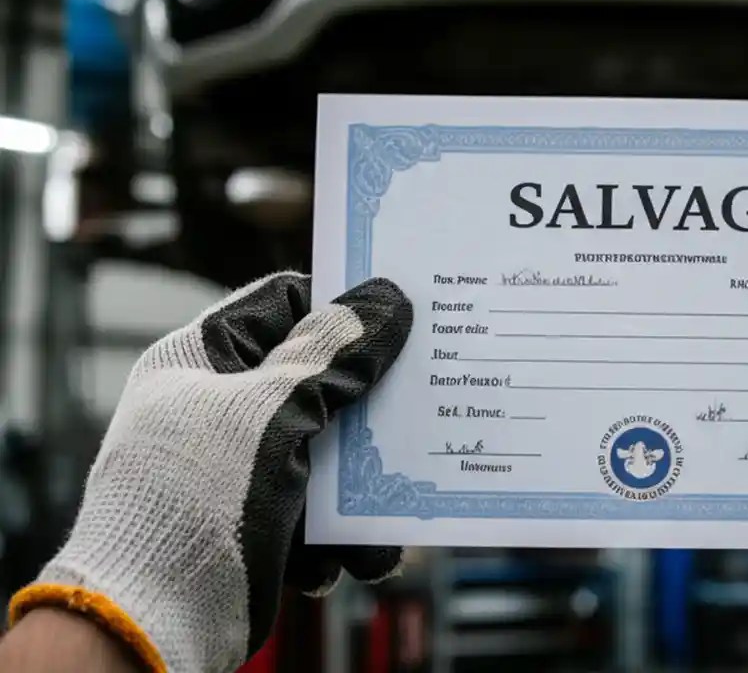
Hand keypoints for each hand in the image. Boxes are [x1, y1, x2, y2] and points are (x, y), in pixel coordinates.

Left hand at [7, 273, 413, 672]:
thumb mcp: (273, 412)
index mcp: (203, 359)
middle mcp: (219, 407)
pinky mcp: (256, 523)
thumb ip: (334, 357)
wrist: (151, 621)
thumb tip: (385, 299)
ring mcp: (238, 468)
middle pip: (319, 382)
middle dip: (370, 408)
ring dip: (364, 487)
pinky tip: (350, 559)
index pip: (283, 304)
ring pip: (329, 455)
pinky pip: (319, 513)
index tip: (401, 315)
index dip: (340, 305)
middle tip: (423, 407)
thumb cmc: (197, 498)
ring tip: (391, 510)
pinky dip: (343, 536)